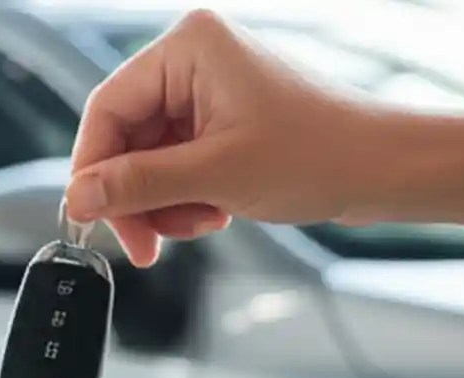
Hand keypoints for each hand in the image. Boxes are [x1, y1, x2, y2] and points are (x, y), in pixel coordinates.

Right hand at [65, 9, 385, 265]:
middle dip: (136, 195)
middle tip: (144, 244)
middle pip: (126, 137)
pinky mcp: (222, 118)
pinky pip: (176, 163)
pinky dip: (187, 197)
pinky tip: (216, 211)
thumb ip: (137, 185)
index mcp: (189, 47)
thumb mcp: (214, 177)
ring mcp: (208, 88)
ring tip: (202, 221)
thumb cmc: (320, 155)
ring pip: (149, 158)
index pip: (108, 108)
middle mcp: (194, 58)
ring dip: (165, 202)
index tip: (89, 217)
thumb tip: (80, 197)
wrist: (384, 171)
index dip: (93, 169)